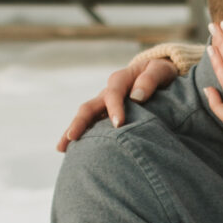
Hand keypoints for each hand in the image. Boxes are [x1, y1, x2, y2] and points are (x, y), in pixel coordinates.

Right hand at [55, 45, 188, 151]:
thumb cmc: (160, 74)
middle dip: (80, 122)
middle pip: (89, 106)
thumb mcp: (160, 71)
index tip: (119, 124)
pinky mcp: (104, 115)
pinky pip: (90, 126)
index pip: (114, 93)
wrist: (157, 75)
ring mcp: (103, 105)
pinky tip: (71, 152)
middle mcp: (108, 92)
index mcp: (121, 80)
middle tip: (73, 137)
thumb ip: (151, 79)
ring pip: (85, 117)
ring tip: (62, 148)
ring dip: (72, 131)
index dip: (115, 108)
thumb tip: (137, 96)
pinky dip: (81, 137)